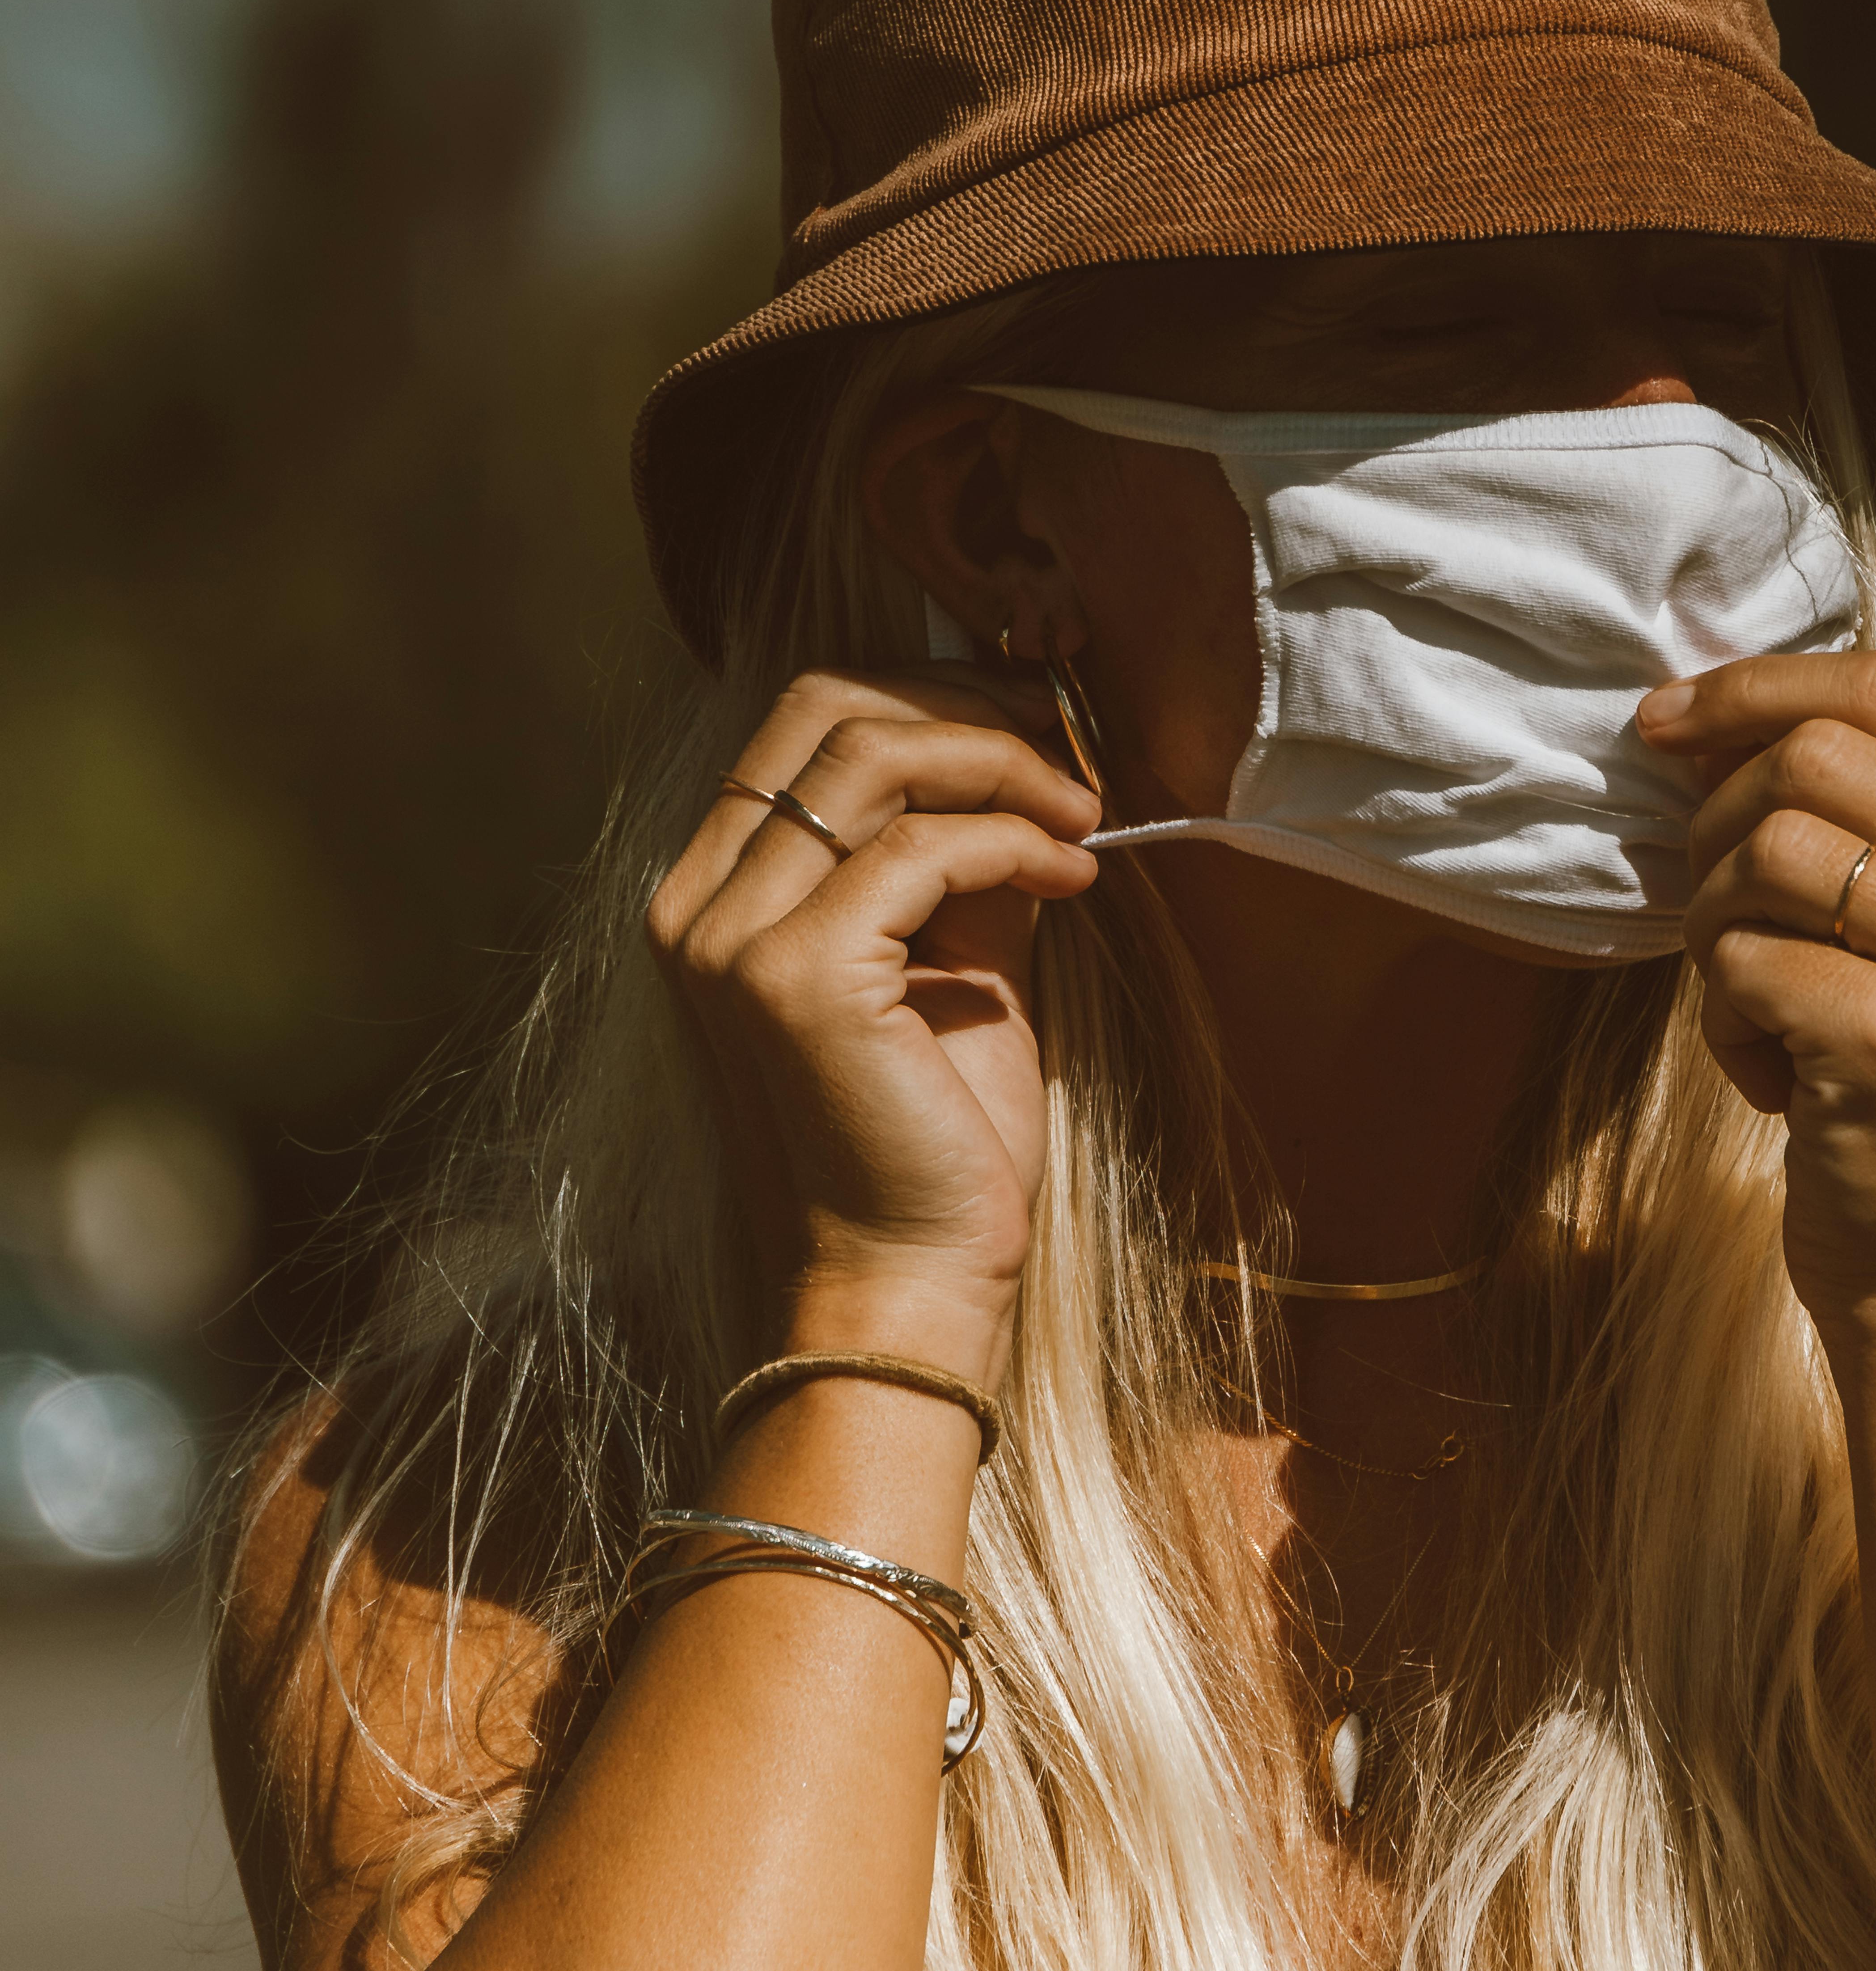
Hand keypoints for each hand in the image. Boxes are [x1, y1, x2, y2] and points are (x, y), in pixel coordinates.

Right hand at [646, 673, 1101, 1365]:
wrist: (912, 1278)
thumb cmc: (936, 1133)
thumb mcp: (953, 957)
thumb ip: (961, 855)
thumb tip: (1024, 756)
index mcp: (713, 894)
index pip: (804, 721)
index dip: (928, 692)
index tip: (1036, 716)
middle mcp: (697, 905)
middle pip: (824, 707)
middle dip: (964, 703)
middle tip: (1067, 744)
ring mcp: (732, 939)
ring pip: (874, 756)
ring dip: (1003, 764)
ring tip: (1083, 813)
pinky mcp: (795, 976)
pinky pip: (922, 846)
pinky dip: (1014, 840)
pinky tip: (1074, 877)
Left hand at [1640, 653, 1875, 1344]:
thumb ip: (1874, 820)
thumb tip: (1707, 715)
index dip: (1752, 687)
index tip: (1662, 722)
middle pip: (1812, 757)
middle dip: (1716, 820)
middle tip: (1711, 909)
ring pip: (1765, 851)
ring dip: (1714, 928)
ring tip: (1754, 1009)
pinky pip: (1740, 962)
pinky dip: (1721, 1021)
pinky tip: (1776, 1084)